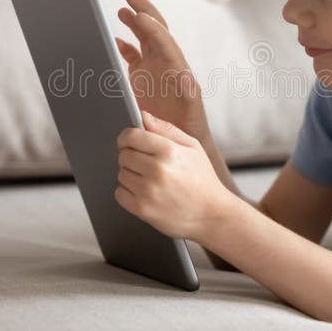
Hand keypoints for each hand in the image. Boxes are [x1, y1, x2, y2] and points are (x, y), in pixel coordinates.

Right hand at [115, 0, 212, 145]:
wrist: (181, 143)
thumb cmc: (188, 126)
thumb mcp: (190, 107)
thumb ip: (185, 90)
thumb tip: (181, 77)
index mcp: (177, 67)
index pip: (165, 41)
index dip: (153, 27)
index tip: (141, 15)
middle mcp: (165, 64)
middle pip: (155, 31)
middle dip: (144, 11)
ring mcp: (153, 69)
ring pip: (143, 39)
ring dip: (134, 23)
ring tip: (122, 9)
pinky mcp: (142, 77)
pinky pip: (133, 55)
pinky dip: (123, 46)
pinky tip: (114, 39)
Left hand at [115, 110, 232, 241]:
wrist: (212, 214)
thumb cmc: (203, 179)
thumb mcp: (192, 146)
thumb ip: (165, 129)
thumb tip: (144, 116)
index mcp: (169, 151)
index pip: (131, 136)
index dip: (126, 137)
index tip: (128, 141)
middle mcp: (157, 170)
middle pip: (124, 155)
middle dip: (131, 156)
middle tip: (146, 163)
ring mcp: (148, 191)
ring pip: (121, 174)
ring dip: (131, 174)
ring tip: (151, 179)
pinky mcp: (142, 209)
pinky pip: (120, 193)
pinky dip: (128, 192)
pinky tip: (146, 192)